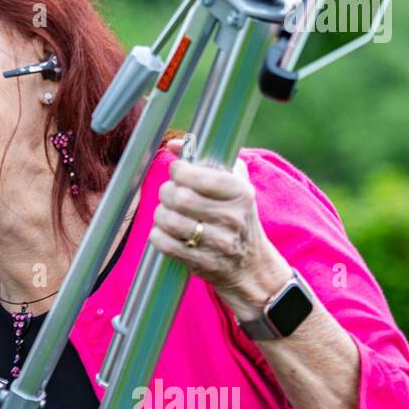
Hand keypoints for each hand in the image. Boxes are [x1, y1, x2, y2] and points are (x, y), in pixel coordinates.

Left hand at [148, 138, 291, 320]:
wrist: (251, 265)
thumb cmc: (237, 216)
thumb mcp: (234, 184)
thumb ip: (207, 159)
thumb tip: (175, 144)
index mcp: (241, 194)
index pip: (201, 177)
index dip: (180, 171)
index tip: (178, 172)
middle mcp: (232, 218)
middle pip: (179, 198)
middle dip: (167, 192)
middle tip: (170, 194)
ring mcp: (218, 243)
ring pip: (169, 220)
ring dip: (161, 214)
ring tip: (168, 213)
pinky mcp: (202, 263)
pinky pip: (164, 243)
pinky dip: (158, 235)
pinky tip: (167, 232)